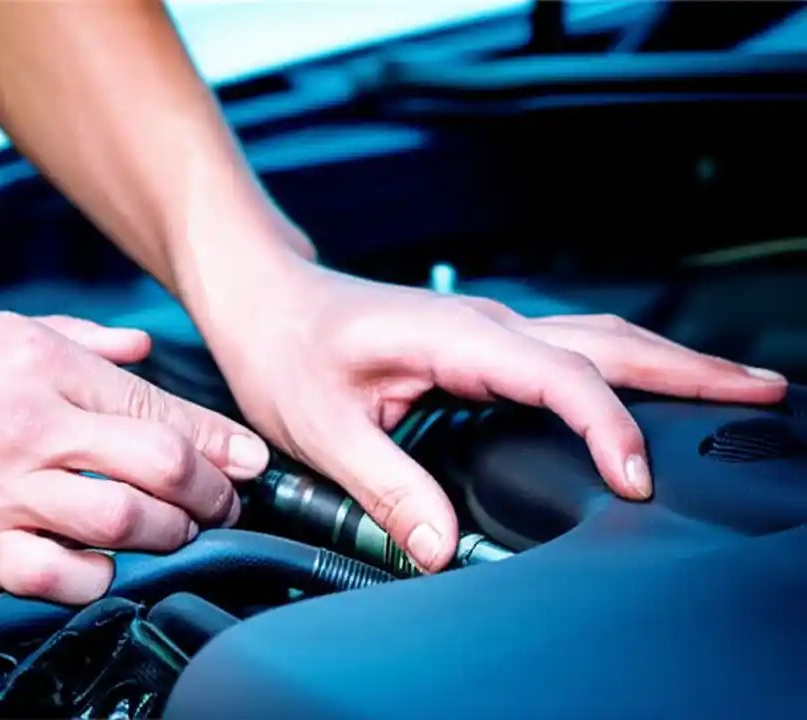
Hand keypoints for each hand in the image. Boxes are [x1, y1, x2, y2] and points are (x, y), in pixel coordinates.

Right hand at [0, 312, 267, 602]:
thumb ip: (77, 338)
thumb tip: (142, 347)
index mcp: (39, 368)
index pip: (156, 404)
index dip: (219, 439)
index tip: (248, 461)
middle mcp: (30, 428)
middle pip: (160, 463)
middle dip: (210, 491)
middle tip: (221, 503)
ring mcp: (5, 494)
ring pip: (125, 522)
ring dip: (167, 535)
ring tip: (173, 534)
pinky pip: (65, 577)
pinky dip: (98, 578)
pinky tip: (99, 567)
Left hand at [200, 255, 786, 572]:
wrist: (265, 300)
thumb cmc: (285, 345)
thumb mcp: (322, 425)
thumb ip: (385, 485)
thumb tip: (440, 546)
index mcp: (455, 335)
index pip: (558, 376)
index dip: (607, 425)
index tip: (634, 479)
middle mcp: (485, 325)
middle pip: (609, 343)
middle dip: (688, 370)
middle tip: (763, 395)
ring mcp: (489, 331)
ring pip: (599, 342)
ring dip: (668, 365)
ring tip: (736, 389)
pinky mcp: (482, 345)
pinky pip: (570, 354)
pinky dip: (623, 371)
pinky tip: (645, 393)